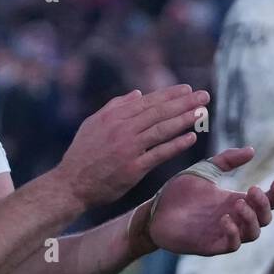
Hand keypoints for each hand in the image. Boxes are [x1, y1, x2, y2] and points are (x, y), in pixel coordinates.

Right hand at [58, 85, 209, 208]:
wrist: (70, 184)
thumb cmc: (81, 154)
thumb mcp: (92, 124)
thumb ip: (115, 107)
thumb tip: (137, 94)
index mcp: (114, 117)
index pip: (147, 102)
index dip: (169, 95)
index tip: (187, 90)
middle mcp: (122, 130)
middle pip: (159, 112)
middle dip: (183, 103)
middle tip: (204, 96)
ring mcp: (128, 149)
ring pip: (161, 130)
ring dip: (183, 120)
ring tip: (201, 113)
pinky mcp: (133, 168)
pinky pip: (159, 154)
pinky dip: (176, 145)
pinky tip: (190, 138)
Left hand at [148, 148, 273, 254]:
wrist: (153, 211)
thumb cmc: (177, 193)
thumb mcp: (205, 171)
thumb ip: (227, 160)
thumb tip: (252, 150)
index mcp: (234, 201)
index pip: (265, 202)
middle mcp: (233, 218)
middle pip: (264, 219)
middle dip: (264, 205)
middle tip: (252, 191)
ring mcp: (222, 233)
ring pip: (252, 234)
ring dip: (251, 219)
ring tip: (238, 204)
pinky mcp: (210, 245)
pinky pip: (232, 245)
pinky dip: (234, 233)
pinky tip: (225, 219)